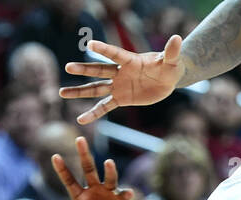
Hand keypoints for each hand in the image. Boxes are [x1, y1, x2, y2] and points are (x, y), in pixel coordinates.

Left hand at [52, 136, 142, 199]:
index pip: (70, 183)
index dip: (63, 170)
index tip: (54, 156)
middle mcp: (95, 194)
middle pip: (88, 171)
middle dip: (83, 155)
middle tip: (79, 139)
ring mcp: (110, 195)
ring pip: (108, 178)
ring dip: (109, 170)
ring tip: (108, 163)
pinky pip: (124, 194)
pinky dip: (126, 193)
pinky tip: (128, 193)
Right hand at [60, 35, 184, 124]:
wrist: (167, 79)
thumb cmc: (169, 67)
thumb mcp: (172, 61)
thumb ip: (172, 51)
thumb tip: (178, 39)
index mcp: (130, 61)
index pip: (115, 54)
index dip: (104, 50)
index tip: (90, 45)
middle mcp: (120, 73)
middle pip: (99, 71)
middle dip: (85, 70)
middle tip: (68, 67)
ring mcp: (118, 86)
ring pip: (96, 89)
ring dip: (80, 92)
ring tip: (62, 93)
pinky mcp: (121, 99)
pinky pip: (105, 107)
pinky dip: (94, 113)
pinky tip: (81, 120)